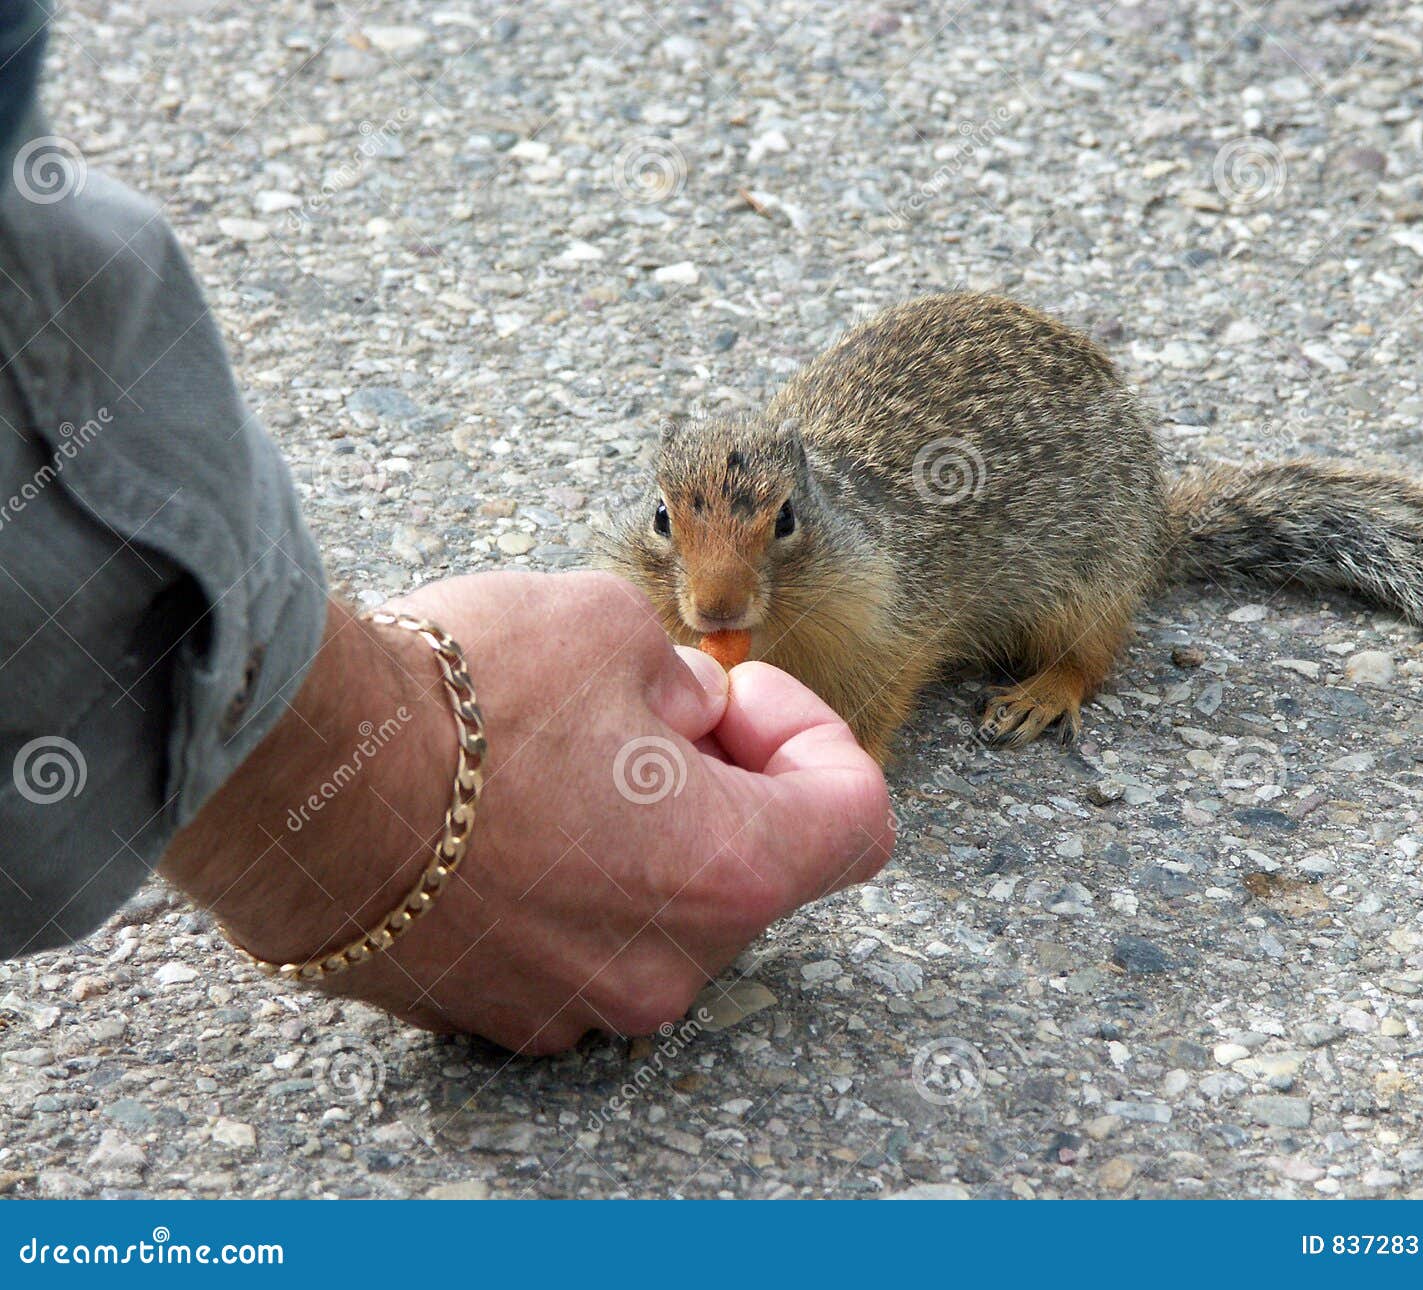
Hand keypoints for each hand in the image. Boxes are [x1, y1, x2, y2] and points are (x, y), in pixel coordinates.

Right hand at [159, 571, 892, 1052]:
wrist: (288, 779)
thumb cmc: (457, 699)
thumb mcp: (609, 626)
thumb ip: (687, 679)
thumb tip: (693, 716)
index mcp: (728, 871)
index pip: (857, 820)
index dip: (813, 737)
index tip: (733, 698)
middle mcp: (665, 966)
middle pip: (749, 867)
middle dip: (716, 782)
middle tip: (633, 713)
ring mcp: (577, 1003)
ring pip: (656, 909)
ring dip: (635, 834)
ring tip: (546, 760)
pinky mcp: (495, 1013)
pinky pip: (570, 942)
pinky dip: (562, 882)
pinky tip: (490, 818)